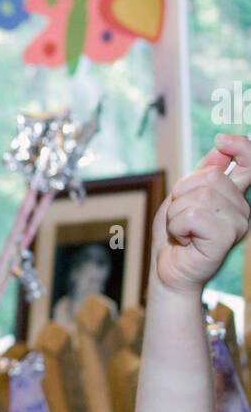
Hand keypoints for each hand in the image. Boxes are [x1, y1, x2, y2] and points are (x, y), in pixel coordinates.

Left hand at [150, 133, 250, 294]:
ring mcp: (238, 224)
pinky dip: (177, 226)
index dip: (242, 147)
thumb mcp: (184, 197)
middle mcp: (242, 208)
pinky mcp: (226, 238)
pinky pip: (193, 215)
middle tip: (180, 217)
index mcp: (234, 195)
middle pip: (209, 175)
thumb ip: (203, 173)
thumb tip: (221, 147)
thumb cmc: (175, 236)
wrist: (169, 271)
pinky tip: (184, 240)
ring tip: (181, 230)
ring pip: (199, 195)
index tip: (222, 140)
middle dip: (181, 193)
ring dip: (176, 212)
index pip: (250, 164)